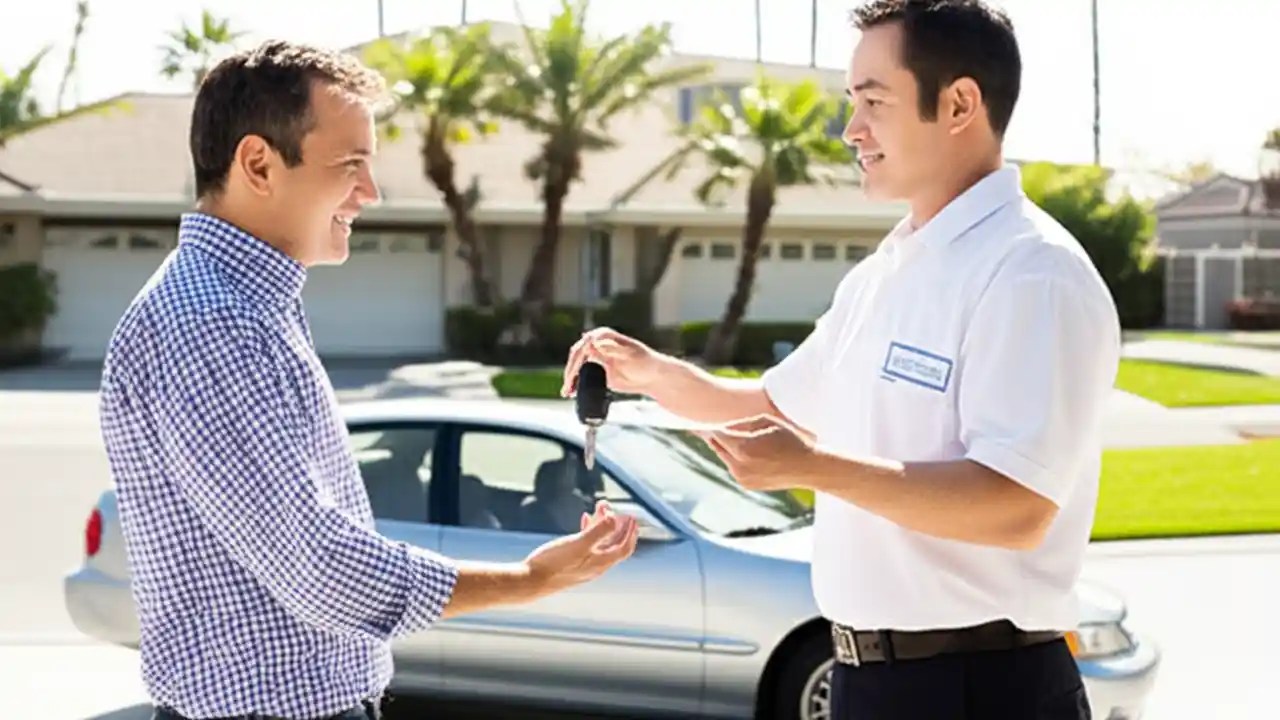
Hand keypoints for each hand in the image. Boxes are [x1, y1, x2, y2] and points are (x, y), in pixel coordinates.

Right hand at [524, 500, 638, 596]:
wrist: (530, 581)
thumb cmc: (554, 563)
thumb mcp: (579, 543)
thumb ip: (599, 530)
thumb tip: (615, 518)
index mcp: (601, 562)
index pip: (624, 548)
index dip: (631, 532)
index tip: (632, 518)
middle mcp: (595, 566)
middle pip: (613, 544)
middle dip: (615, 524)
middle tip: (612, 508)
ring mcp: (582, 565)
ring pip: (599, 543)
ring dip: (601, 525)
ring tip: (598, 509)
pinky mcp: (570, 564)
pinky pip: (586, 545)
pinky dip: (588, 531)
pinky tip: (583, 520)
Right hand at [561, 327, 670, 396]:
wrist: (654, 377)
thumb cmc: (646, 362)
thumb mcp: (630, 354)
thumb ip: (611, 348)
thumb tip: (590, 343)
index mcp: (604, 336)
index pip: (585, 344)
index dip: (577, 357)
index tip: (574, 370)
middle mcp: (598, 345)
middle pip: (578, 356)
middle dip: (571, 370)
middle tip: (568, 384)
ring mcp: (597, 358)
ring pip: (578, 367)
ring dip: (570, 378)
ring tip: (566, 391)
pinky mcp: (598, 372)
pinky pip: (583, 377)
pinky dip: (576, 384)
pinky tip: (571, 393)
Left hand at [699, 415, 815, 491]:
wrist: (809, 467)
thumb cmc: (791, 440)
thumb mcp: (767, 423)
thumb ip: (742, 423)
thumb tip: (724, 425)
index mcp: (743, 448)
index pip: (717, 434)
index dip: (707, 426)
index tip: (696, 421)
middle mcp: (739, 466)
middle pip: (718, 447)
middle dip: (712, 436)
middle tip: (703, 426)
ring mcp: (742, 478)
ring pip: (725, 458)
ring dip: (725, 448)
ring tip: (724, 435)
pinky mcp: (747, 484)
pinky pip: (735, 468)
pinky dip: (735, 459)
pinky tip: (742, 450)